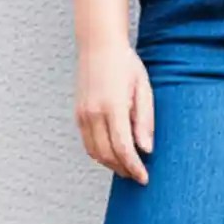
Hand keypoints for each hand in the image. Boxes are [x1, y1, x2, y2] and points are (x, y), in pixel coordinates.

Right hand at [74, 43, 153, 184]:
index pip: (123, 148)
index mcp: (112, 106)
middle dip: (123, 169)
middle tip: (138, 176)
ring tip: (127, 168)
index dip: (134, 167)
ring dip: (111, 165)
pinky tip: (113, 154)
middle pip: (107, 154)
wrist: (98, 45)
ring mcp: (82, 114)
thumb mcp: (143, 88)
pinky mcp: (78, 114)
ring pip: (94, 152)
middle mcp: (93, 113)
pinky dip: (100, 154)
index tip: (144, 178)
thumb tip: (146, 149)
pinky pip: (87, 143)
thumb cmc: (126, 64)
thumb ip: (144, 120)